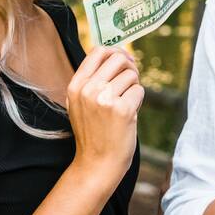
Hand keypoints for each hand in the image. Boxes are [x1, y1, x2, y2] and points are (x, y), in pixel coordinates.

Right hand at [67, 44, 142, 180]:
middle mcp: (87, 89)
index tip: (124, 61)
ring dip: (134, 86)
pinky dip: (138, 100)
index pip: (98, 51)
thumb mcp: (81, 103)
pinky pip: (139, 90)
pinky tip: (129, 114)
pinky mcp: (122, 110)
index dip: (116, 52)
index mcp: (75, 85)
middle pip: (118, 58)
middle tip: (131, 81)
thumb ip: (93, 79)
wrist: (97, 163)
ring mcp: (104, 99)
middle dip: (129, 67)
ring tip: (127, 102)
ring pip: (131, 74)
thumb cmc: (94, 132)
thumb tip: (120, 53)